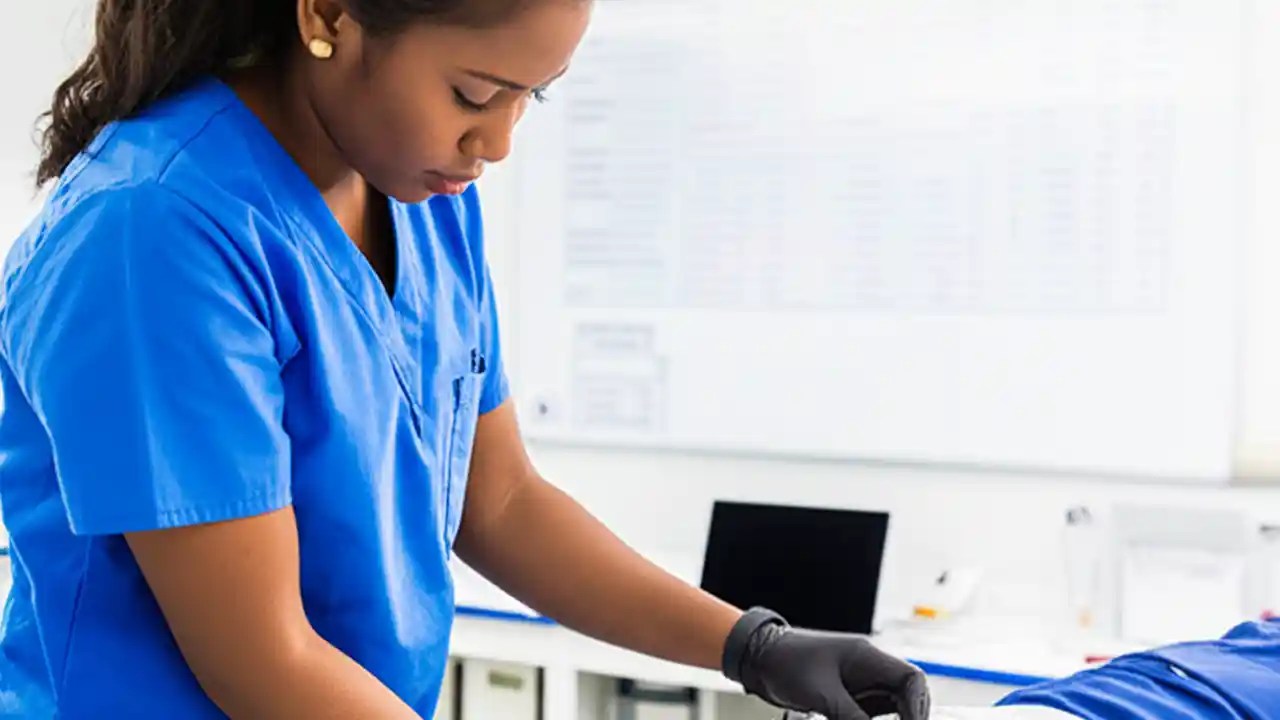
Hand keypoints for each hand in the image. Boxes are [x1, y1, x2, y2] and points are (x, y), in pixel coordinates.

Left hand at [723, 608, 930, 719]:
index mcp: (866, 657)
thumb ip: (852, 718)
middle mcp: (867, 668)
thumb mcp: (821, 696)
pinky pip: (871, 712)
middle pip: (907, 693)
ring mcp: (858, 681)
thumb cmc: (785, 664)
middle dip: (910, 716)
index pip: (910, 679)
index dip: (918, 707)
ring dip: (894, 718)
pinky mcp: (846, 695)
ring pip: (891, 705)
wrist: (757, 658)